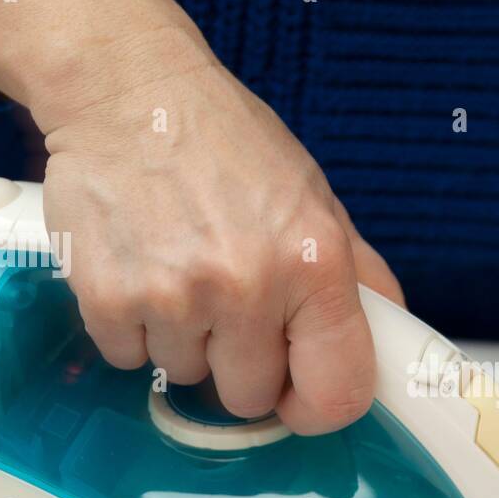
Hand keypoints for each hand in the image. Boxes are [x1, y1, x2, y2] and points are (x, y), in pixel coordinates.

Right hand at [0, 0, 402, 433]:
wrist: (128, 92)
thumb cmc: (228, 146)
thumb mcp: (317, 200)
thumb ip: (359, 278)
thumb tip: (391, 340)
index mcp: (314, 264)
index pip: (337, 394)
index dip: (316, 405)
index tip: (297, 393)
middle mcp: (247, 286)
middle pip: (250, 398)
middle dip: (240, 365)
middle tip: (227, 306)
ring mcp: (174, 296)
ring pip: (185, 379)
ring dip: (183, 341)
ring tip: (180, 271)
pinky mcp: (107, 298)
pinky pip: (128, 359)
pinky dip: (133, 328)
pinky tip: (141, 270)